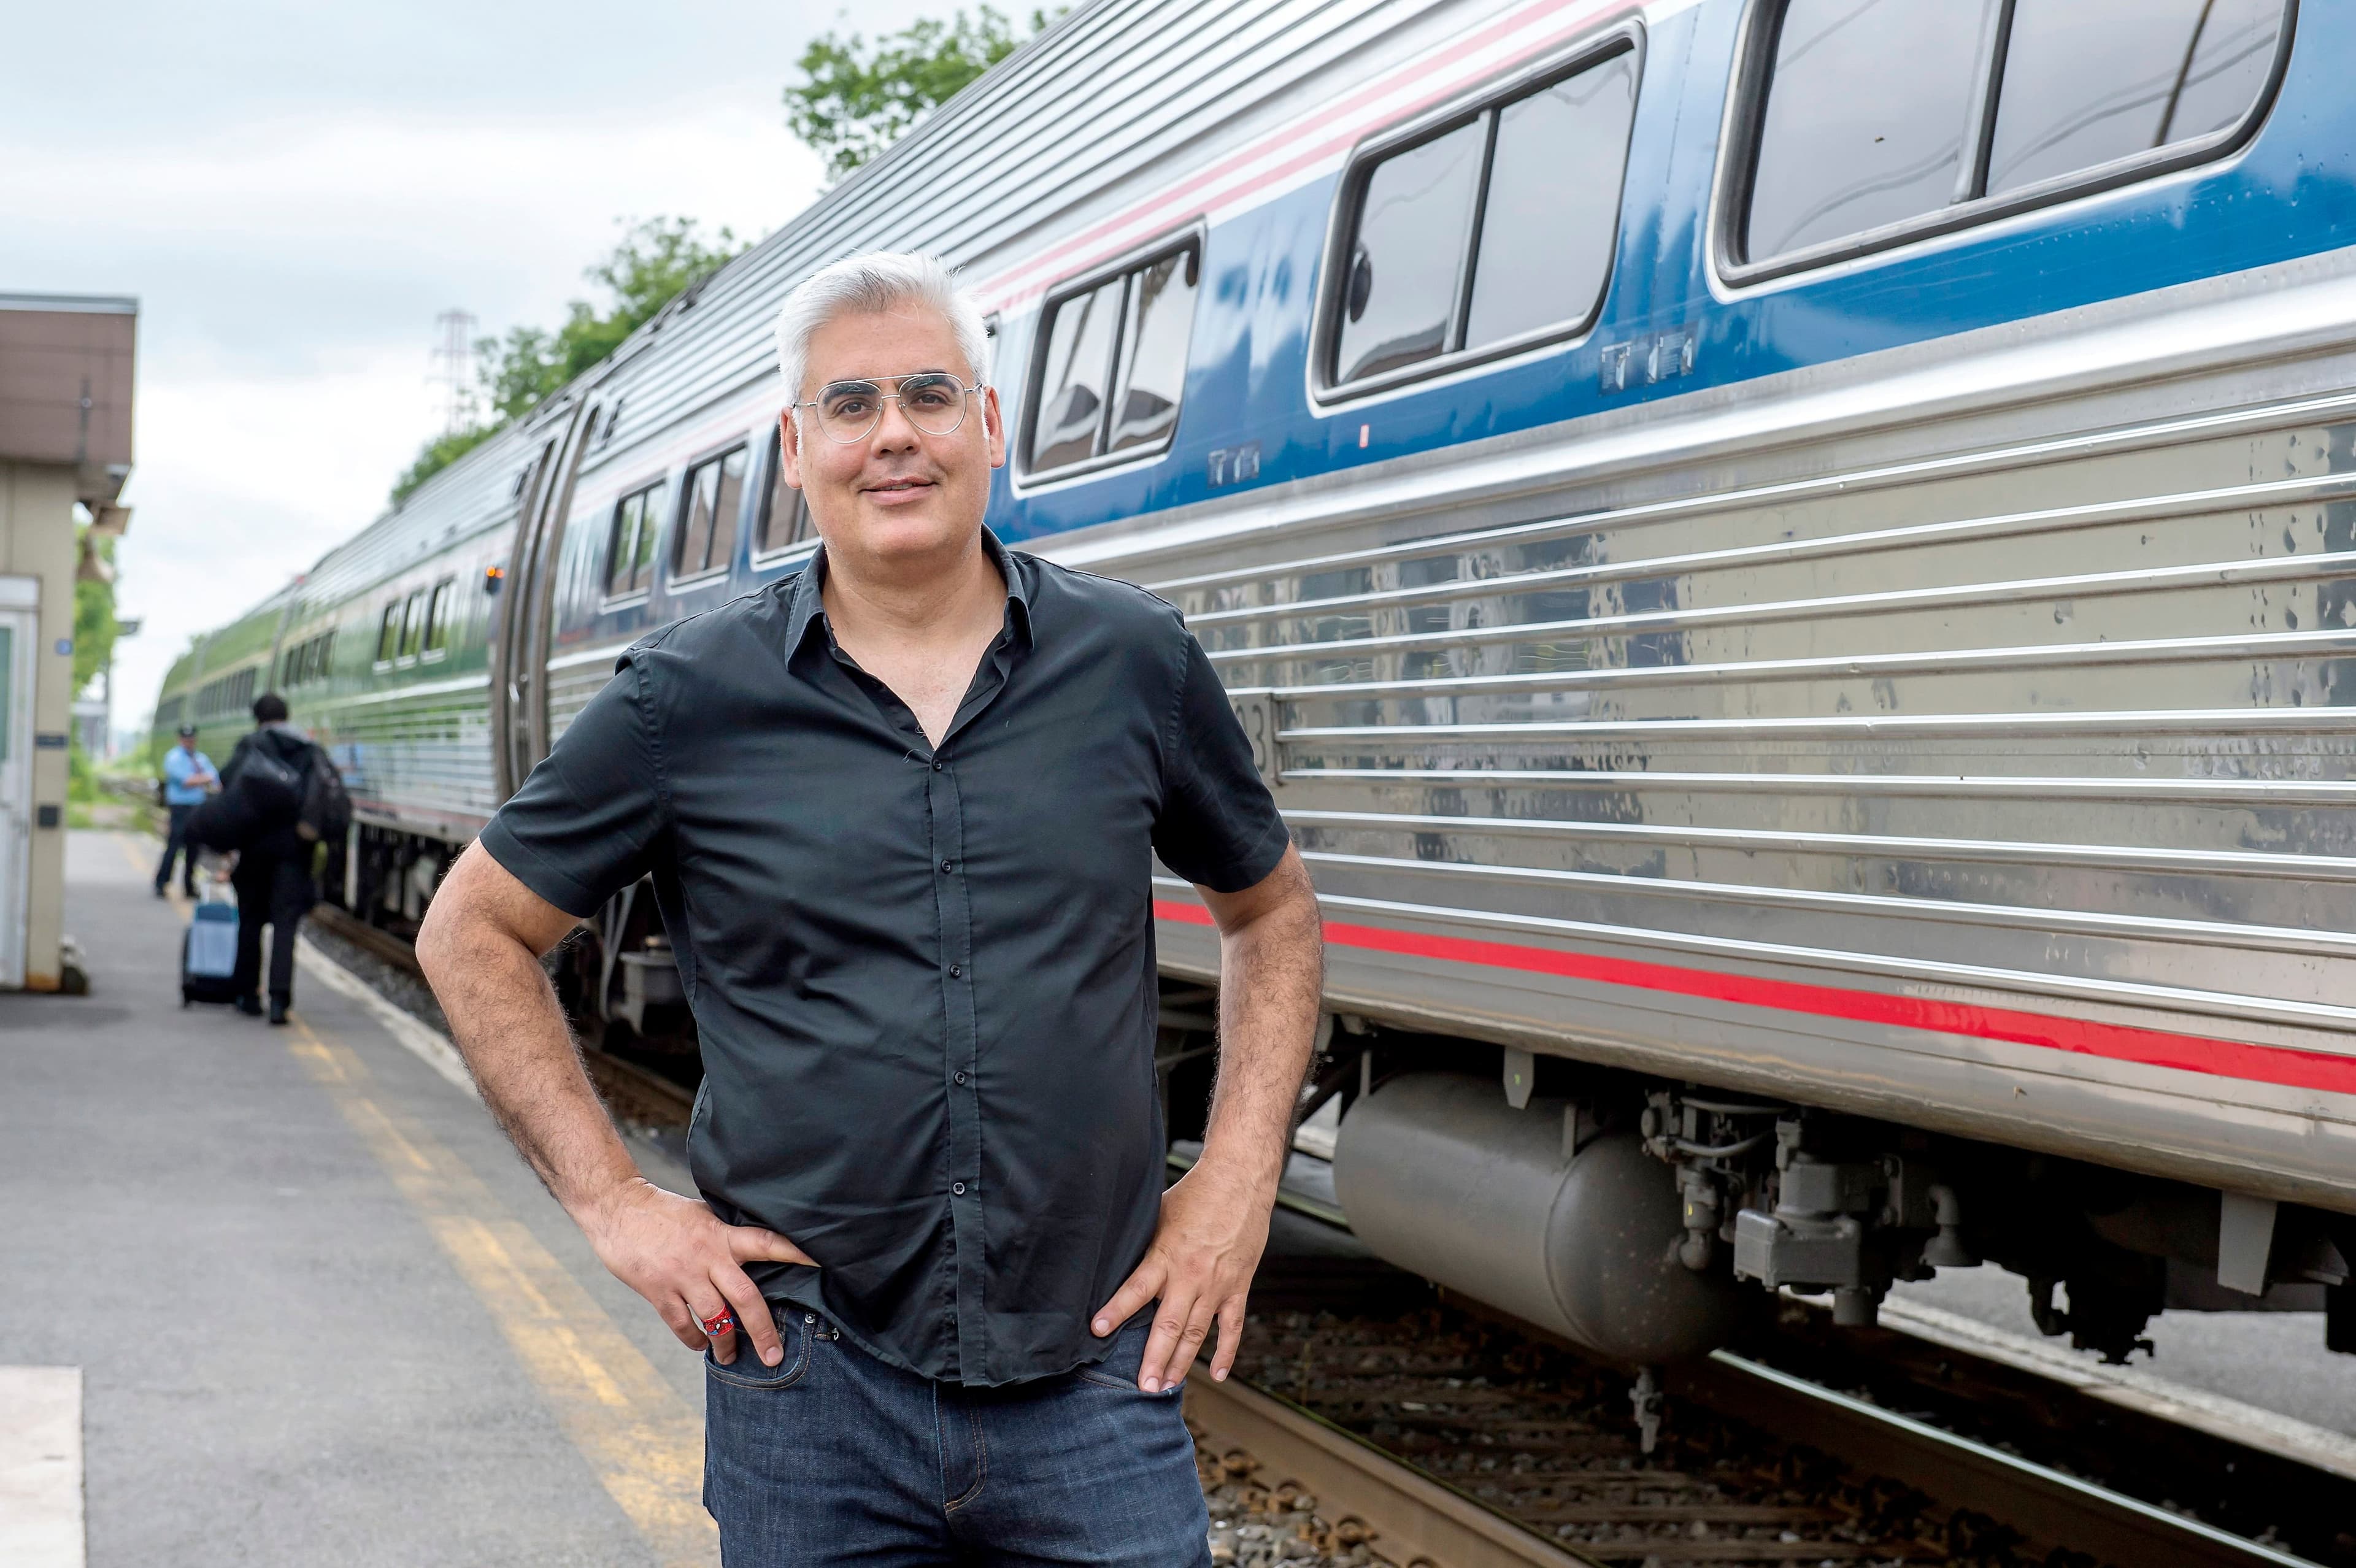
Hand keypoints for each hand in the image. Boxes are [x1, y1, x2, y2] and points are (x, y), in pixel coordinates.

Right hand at [579, 1178, 815, 1366]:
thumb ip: (725, 1236)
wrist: (617, 1208)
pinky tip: (700, 1345)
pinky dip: (694, 1339)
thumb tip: (752, 1253)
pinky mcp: (657, 1290)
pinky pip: (682, 1324)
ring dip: (725, 1343)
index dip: (795, 1252)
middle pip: (746, 1297)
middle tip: (774, 1355)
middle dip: (762, 1330)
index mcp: (722, 1235)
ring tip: (731, 1357)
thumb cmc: (663, 1211)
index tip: (820, 1263)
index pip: (766, 1242)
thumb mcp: (702, 1216)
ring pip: (715, 1318)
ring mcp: (682, 1275)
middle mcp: (707, 1257)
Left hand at [1091, 1158, 1271, 1391]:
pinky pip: (1232, 1326)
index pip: (1136, 1289)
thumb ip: (1143, 1245)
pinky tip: (1217, 1373)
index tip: (1098, 1330)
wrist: (1240, 1180)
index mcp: (1166, 1255)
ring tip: (1167, 1386)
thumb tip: (1114, 1262)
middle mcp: (1191, 1275)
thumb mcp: (1158, 1215)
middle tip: (1144, 1387)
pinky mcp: (1239, 1286)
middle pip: (1169, 1325)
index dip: (1116, 1311)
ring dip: (1182, 1362)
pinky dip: (1226, 1351)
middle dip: (1155, 1359)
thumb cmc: (1195, 1194)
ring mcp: (1217, 1284)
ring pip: (1198, 1333)